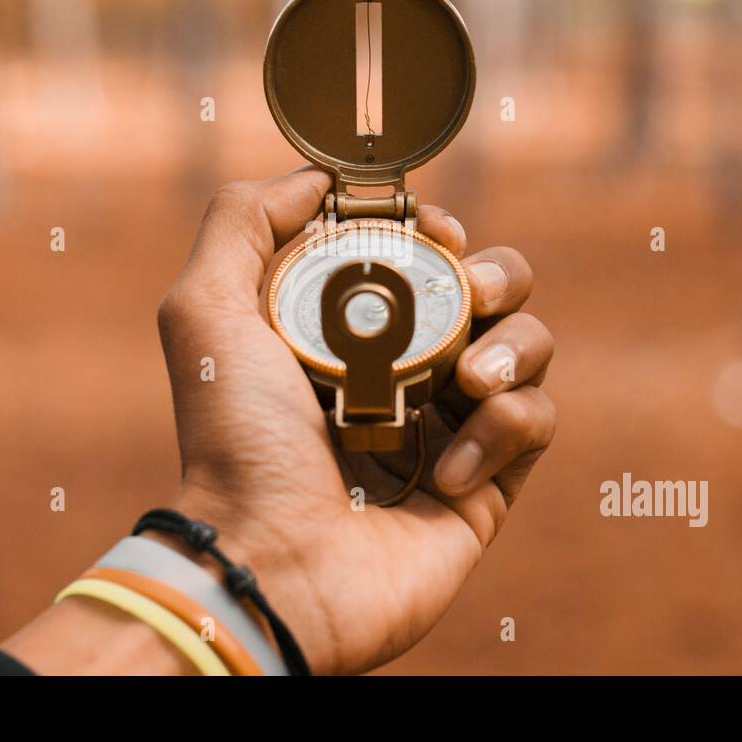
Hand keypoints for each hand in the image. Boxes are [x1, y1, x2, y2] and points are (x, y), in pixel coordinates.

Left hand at [158, 167, 555, 674]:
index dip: (440, 232)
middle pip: (494, 291)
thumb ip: (241, 223)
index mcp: (349, 331)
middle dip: (496, 275)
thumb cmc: (234, 442)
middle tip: (470, 294)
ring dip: (514, 347)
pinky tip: (444, 467)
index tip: (434, 228)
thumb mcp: (205, 311)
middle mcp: (406, 372)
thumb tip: (316, 179)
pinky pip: (536, 422)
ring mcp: (450, 427)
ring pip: (530, 348)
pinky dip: (502, 428)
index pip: (423, 257)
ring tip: (468, 377)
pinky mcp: (488, 484)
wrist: (270, 562)